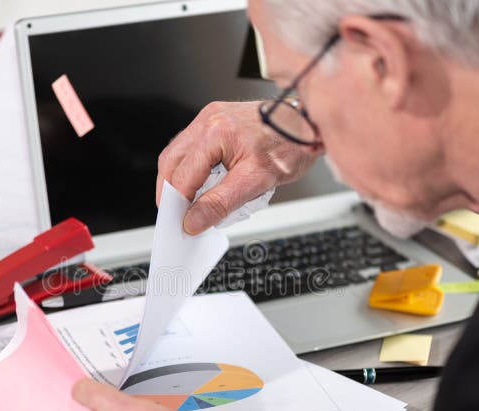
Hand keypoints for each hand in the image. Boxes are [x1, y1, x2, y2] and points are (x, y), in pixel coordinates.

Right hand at [157, 101, 321, 234]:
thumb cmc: (290, 146)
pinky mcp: (215, 121)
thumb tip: (194, 221)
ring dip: (177, 180)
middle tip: (176, 217)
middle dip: (170, 192)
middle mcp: (208, 120)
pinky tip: (198, 184)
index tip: (179, 224)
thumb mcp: (256, 182)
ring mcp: (210, 117)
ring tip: (186, 203)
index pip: (183, 175)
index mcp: (216, 132)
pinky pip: (190, 146)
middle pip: (171, 161)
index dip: (177, 204)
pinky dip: (189, 168)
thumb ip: (220, 203)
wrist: (308, 125)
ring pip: (177, 153)